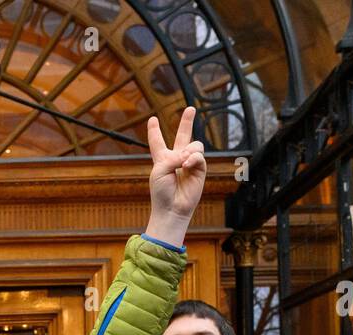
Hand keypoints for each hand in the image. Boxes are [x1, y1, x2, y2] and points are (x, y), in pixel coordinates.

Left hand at [145, 106, 206, 245]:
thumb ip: (173, 157)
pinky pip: (199, 156)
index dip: (154, 131)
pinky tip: (187, 165)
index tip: (152, 119)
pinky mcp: (200, 170)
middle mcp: (176, 158)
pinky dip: (193, 159)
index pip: (157, 142)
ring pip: (195, 145)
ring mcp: (189, 163)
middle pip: (183, 136)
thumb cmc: (161, 192)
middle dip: (187, 122)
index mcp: (162, 159)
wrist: (171, 208)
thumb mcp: (160, 169)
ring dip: (188, 151)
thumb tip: (190, 154)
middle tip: (191, 108)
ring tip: (183, 162)